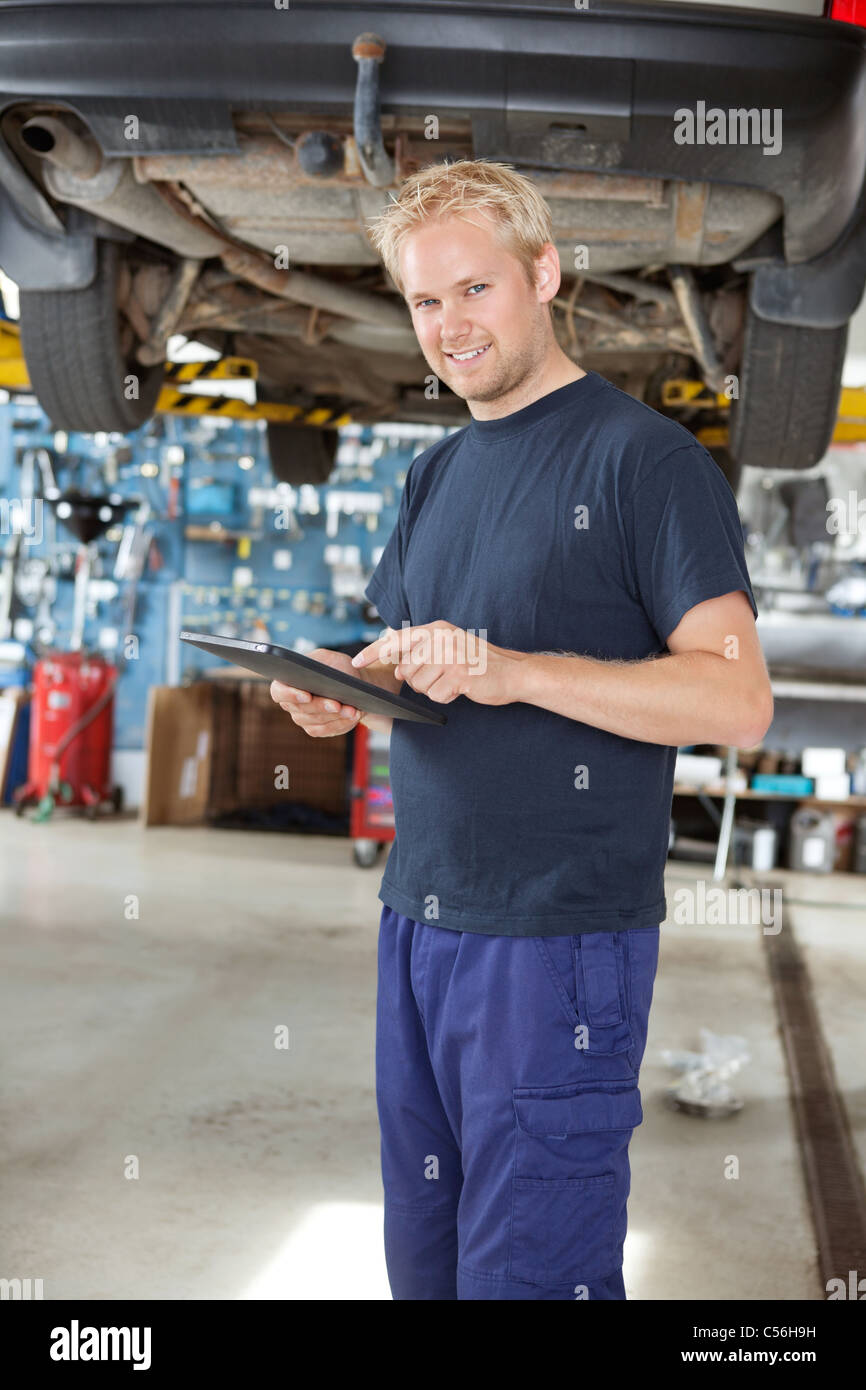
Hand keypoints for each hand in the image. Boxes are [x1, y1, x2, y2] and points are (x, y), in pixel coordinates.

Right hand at [270, 648, 363, 736]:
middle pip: (301, 710)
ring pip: (316, 721)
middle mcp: (291, 704)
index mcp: (287, 682)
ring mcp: (303, 719)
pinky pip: (327, 730)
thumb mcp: (329, 658)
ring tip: (352, 710)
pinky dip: (342, 723)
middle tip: (337, 704)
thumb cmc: (337, 667)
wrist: (353, 684)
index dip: (290, 695)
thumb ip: (320, 663)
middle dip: (321, 707)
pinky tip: (354, 716)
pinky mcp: (317, 729)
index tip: (307, 695)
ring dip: (335, 716)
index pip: (278, 692)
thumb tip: (318, 675)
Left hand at [351, 619, 528, 706]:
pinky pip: (437, 695)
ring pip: (420, 685)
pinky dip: (447, 697)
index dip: (374, 651)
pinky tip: (461, 688)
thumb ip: (422, 655)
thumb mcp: (449, 649)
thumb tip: (397, 668)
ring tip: (454, 680)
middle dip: (419, 680)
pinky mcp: (460, 675)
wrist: (514, 672)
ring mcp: (451, 656)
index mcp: (437, 629)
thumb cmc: (479, 662)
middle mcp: (442, 638)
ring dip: (434, 689)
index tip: (356, 661)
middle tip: (442, 676)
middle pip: (407, 668)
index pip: (397, 639)